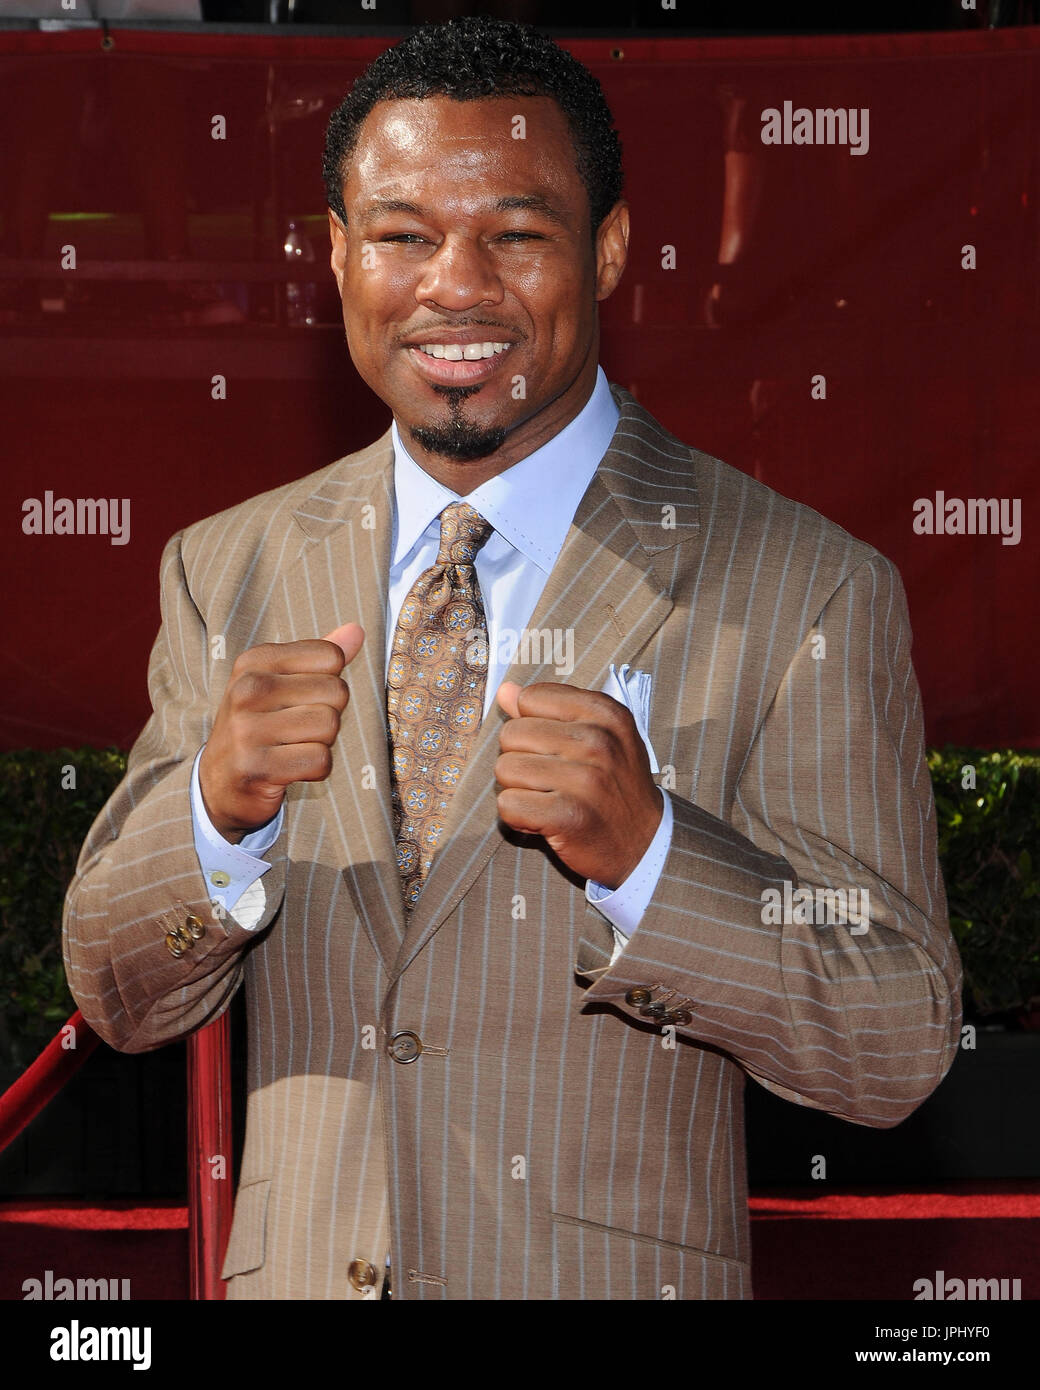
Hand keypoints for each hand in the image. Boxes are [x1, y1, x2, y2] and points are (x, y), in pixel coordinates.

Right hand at [199, 623, 363, 842]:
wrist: (218, 783)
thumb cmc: (259, 726)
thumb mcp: (282, 683)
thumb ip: (320, 656)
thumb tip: (357, 630)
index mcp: (254, 661)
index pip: (331, 656)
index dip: (329, 682)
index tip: (299, 699)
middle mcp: (246, 689)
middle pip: (336, 691)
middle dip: (329, 714)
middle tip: (297, 729)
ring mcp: (247, 730)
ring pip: (330, 725)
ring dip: (322, 743)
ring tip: (292, 747)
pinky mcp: (257, 767)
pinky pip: (321, 760)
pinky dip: (316, 769)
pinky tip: (291, 768)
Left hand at [494, 681, 662, 888]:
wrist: (645, 843)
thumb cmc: (613, 786)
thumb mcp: (596, 736)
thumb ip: (549, 710)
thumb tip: (505, 691)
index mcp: (604, 713)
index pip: (529, 698)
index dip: (531, 725)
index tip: (555, 748)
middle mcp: (597, 741)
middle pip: (512, 734)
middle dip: (521, 759)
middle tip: (551, 781)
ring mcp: (585, 779)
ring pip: (505, 769)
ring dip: (518, 790)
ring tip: (549, 800)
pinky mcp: (569, 816)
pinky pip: (508, 804)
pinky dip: (518, 818)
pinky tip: (544, 820)